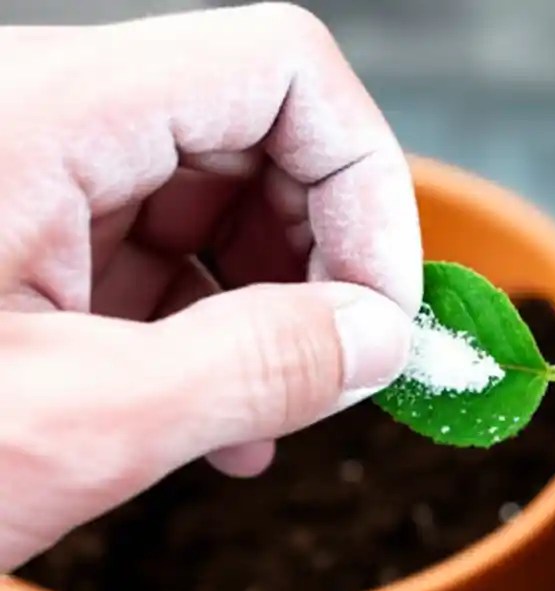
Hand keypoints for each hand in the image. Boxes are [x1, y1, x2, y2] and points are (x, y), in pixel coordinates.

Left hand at [0, 4, 419, 570]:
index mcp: (42, 114)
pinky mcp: (18, 228)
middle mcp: (38, 115)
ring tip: (277, 411)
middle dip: (325, 250)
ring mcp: (27, 170)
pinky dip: (212, 322)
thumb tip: (380, 339)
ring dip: (274, 298)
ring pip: (215, 191)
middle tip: (343, 365)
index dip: (366, 181)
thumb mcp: (75, 422)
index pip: (281, 70)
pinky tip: (221, 414)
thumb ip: (256, 368)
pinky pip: (156, 245)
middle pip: (258, 127)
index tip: (384, 308)